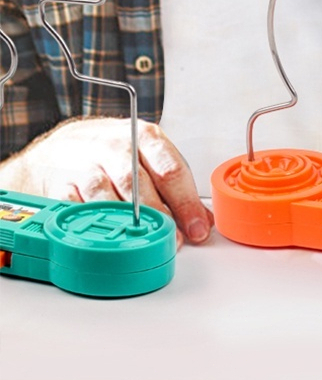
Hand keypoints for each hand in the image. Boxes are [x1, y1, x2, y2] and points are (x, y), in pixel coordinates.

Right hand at [0, 117, 212, 246]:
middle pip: (140, 184)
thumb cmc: (114, 151)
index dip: (186, 202)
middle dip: (160, 215)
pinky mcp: (61, 185)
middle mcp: (116, 148)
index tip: (198, 228)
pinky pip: (77, 209)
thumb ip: (176, 186)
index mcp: (145, 137)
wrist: (63, 146)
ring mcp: (86, 166)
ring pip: (108, 196)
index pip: (171, 169)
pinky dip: (92, 225)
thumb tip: (202, 220)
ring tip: (144, 243)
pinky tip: (107, 238)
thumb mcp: (150, 156)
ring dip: (127, 224)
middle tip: (173, 239)